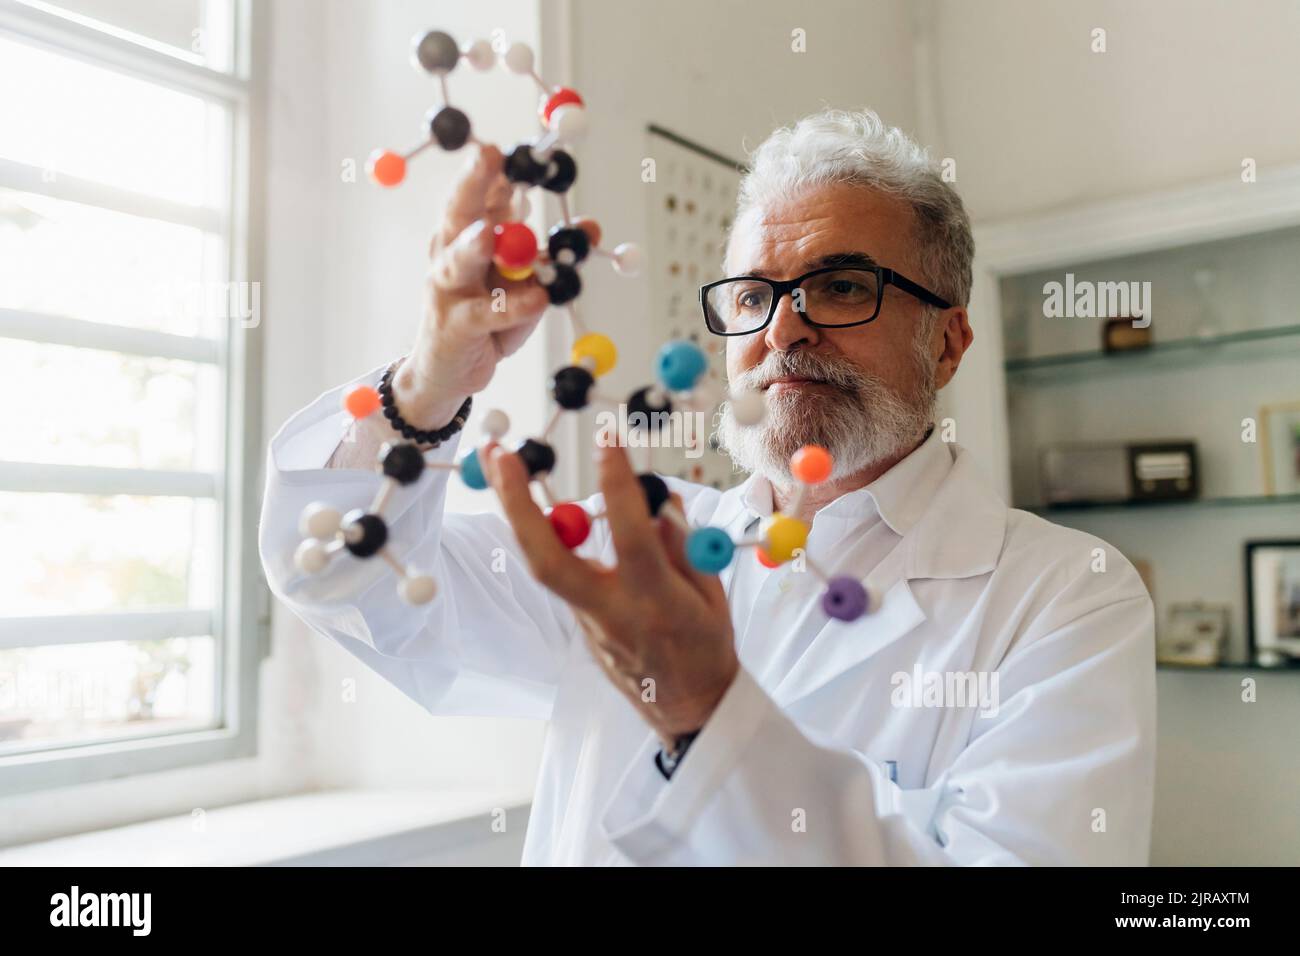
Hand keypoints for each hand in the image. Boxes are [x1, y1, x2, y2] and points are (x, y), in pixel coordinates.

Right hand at [396, 144, 599, 428]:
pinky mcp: (456, 326)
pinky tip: (536, 299)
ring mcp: (447, 289)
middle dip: (471, 183)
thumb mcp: (524, 282)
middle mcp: (449, 254)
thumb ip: (550, 255)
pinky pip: (487, 312)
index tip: (513, 143)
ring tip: (489, 233)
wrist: (447, 372)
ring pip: (458, 260)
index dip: (496, 167)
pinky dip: (514, 306)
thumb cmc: (486, 320)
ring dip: (474, 245)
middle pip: (459, 213)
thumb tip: (590, 227)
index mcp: (465, 235)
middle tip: (488, 157)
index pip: (480, 192)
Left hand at [484, 441, 739, 744]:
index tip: (607, 440)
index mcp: (655, 604)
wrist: (688, 711)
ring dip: (516, 509)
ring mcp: (587, 622)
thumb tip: (655, 497)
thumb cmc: (707, 649)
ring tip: (500, 459)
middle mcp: (611, 613)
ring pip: (542, 563)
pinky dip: (542, 531)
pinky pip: (558, 572)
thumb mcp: (711, 593)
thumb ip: (681, 545)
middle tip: (500, 452)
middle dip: (518, 504)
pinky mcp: (577, 624)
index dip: (617, 489)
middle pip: (548, 560)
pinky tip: (529, 498)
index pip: (631, 539)